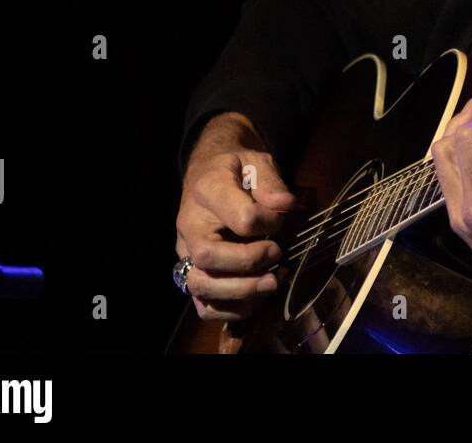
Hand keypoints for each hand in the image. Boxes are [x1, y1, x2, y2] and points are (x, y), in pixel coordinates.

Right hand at [175, 113, 296, 320]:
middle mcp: (189, 224)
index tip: (281, 219)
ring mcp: (186, 251)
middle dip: (249, 263)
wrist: (209, 172)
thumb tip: (285, 205)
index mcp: (208, 190)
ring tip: (270, 284)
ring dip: (239, 292)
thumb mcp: (257, 161)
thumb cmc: (237, 169)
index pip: (241, 218)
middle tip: (277, 255)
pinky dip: (228, 310)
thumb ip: (271, 182)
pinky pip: (201, 303)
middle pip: (208, 256)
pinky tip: (254, 300)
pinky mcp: (191, 271)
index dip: (269, 223)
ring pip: (200, 285)